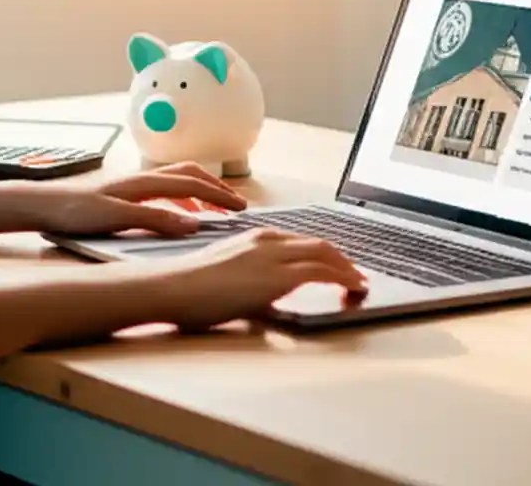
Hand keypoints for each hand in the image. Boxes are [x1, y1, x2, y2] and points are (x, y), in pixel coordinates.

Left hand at [40, 162, 247, 236]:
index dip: (219, 195)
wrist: (44, 204)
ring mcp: (134, 184)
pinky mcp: (125, 193)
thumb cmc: (76, 211)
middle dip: (216, 187)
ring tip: (216, 208)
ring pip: (178, 180)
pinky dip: (182, 199)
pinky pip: (165, 190)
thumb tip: (194, 224)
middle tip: (236, 204)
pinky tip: (181, 215)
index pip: (192, 184)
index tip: (240, 208)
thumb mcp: (118, 218)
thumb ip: (157, 219)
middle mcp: (142, 178)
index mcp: (145, 183)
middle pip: (190, 174)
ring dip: (201, 191)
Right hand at [155, 228, 368, 330]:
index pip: (301, 241)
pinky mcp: (277, 276)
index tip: (335, 266)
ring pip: (325, 253)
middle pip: (320, 244)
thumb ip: (247, 276)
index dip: (323, 254)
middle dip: (342, 260)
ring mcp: (273, 255)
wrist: (172, 288)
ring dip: (347, 269)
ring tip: (359, 284)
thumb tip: (258, 292)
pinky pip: (321, 272)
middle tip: (355, 276)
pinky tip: (351, 289)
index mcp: (255, 237)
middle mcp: (267, 240)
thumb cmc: (187, 287)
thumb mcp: (224, 273)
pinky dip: (342, 278)